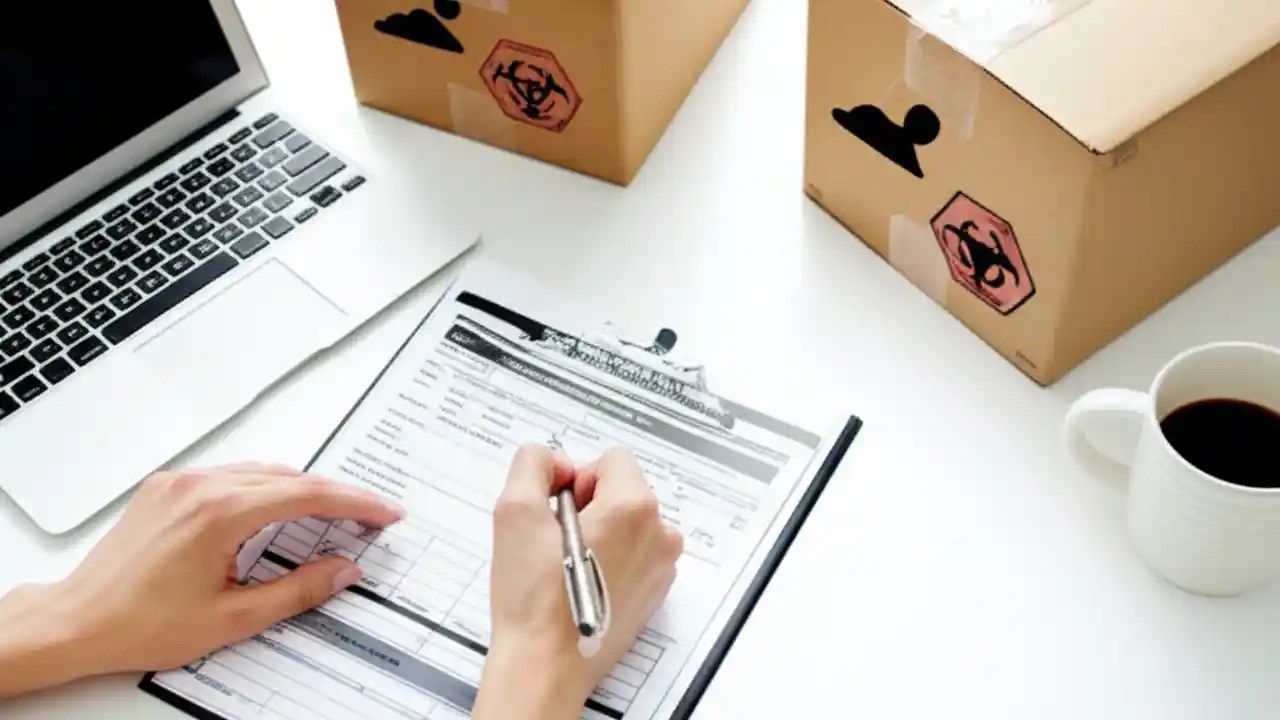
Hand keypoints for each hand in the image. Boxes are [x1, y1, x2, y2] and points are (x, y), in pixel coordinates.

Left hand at [0, 463, 402, 697]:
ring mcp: (180, 482)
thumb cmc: (140, 623)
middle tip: (368, 516)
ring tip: (329, 513)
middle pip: (290, 477)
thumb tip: (342, 571)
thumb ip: (298, 590)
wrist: (78, 622)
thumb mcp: (233, 618)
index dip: (355, 502)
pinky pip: (229, 474)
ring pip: (260, 472)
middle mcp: (200, 486)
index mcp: (220, 514)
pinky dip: (261, 487)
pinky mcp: (166, 487)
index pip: (308, 494)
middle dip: (335, 495)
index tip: (383, 511)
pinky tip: (273, 508)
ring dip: (300, 488)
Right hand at [474, 446, 682, 719]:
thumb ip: (533, 464)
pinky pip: (634, 555)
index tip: (558, 511)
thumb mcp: (515, 511)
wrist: (545, 665)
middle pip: (623, 490)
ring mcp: (661, 567)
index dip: (576, 479)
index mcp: (635, 508)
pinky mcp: (654, 593)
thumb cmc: (534, 600)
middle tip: (556, 542)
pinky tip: (581, 584)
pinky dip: (610, 560)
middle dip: (589, 505)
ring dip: (600, 533)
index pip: (611, 459)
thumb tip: (554, 460)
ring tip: (567, 566)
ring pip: (628, 523)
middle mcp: (659, 535)